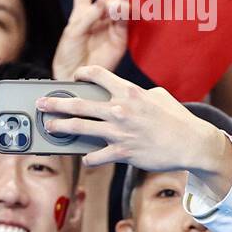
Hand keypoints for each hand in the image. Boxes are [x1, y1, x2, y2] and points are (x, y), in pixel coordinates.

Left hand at [37, 65, 227, 172]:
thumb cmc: (177, 119)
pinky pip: (97, 156)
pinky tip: (84, 157)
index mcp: (129, 91)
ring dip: (60, 127)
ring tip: (49, 126)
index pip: (97, 75)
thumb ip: (138, 94)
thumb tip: (125, 96)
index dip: (82, 74)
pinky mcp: (123, 153)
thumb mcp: (159, 96)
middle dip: (55, 103)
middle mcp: (120, 110)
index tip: (74, 77)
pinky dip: (89, 157)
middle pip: (78, 104)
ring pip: (80, 129)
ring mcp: (119, 132)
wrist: (191, 144)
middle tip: (41, 103)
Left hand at [52, 0, 138, 81]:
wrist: (74, 75)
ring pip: (121, 7)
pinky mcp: (120, 39)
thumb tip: (103, 0)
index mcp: (83, 13)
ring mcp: (111, 27)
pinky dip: (124, 14)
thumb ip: (88, 15)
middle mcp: (99, 17)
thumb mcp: (72, 31)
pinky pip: (124, 22)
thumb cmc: (68, 54)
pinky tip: (121, 8)